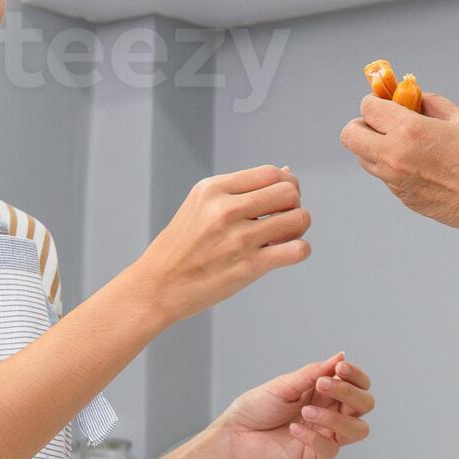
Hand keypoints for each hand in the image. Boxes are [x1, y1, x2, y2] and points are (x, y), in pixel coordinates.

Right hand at [132, 166, 310, 322]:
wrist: (158, 286)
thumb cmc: (183, 245)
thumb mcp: (201, 205)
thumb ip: (242, 189)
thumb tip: (288, 173)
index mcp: (213, 189)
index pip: (270, 173)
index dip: (285, 184)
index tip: (279, 200)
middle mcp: (225, 210)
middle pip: (289, 192)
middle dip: (293, 204)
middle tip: (282, 219)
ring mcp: (238, 239)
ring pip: (298, 219)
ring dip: (299, 228)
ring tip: (285, 237)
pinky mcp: (248, 267)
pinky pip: (297, 250)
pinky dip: (300, 250)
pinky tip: (286, 253)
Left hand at [216, 354, 375, 458]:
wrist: (235, 435)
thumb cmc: (256, 408)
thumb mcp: (284, 385)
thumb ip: (313, 373)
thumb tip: (340, 356)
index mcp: (326, 393)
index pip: (359, 384)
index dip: (356, 376)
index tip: (340, 367)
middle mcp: (332, 413)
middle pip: (365, 404)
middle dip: (349, 392)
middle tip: (322, 385)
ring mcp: (326, 436)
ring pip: (358, 430)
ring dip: (336, 418)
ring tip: (307, 411)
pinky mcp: (316, 457)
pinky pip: (330, 448)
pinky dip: (314, 437)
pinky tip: (294, 430)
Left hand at [339, 91, 458, 235]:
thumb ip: (430, 104)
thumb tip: (412, 97)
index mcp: (408, 130)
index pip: (367, 108)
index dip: (376, 101)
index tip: (389, 102)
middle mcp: (394, 156)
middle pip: (350, 135)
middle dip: (363, 124)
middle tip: (386, 123)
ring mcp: (396, 182)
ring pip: (364, 158)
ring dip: (375, 146)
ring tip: (407, 144)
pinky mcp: (404, 198)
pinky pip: (385, 177)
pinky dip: (393, 167)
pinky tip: (423, 166)